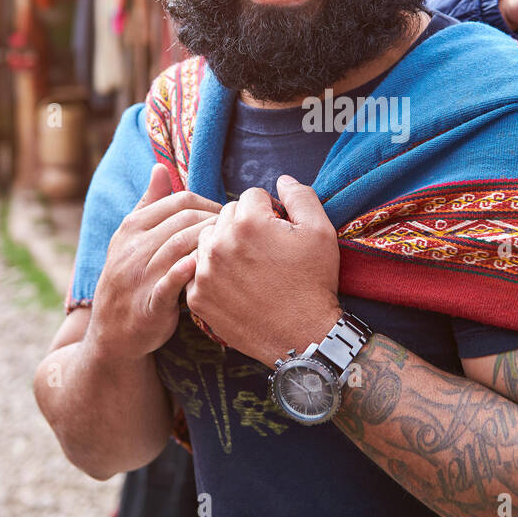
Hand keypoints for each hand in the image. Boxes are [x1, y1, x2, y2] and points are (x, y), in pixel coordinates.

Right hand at [89, 164, 221, 359]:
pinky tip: (206, 267)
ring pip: (180, 246)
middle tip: (240, 233)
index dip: (211, 205)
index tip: (229, 218)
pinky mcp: (148, 304)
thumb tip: (160, 166)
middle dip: (217, 223)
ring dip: (211, 243)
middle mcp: (133, 247)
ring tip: (235, 249)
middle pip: (185, 221)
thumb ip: (149, 203)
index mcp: (132, 227)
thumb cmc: (132, 277)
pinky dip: (187, 272)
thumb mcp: (132, 238)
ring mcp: (139, 276)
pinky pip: (169, 283)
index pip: (179, 201)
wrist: (113, 332)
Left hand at [186, 176, 341, 367]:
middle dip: (244, 227)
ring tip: (249, 267)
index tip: (279, 232)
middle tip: (265, 251)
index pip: (251, 197)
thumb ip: (300, 196)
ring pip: (208, 241)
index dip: (269, 212)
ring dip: (224, 247)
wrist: (302, 336)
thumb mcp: (320, 231)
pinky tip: (235, 285)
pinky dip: (213, 274)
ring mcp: (204, 272)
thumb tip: (281, 180)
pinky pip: (198, 270)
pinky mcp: (197, 297)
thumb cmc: (314, 282)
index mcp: (248, 222)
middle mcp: (219, 243)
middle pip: (225, 216)